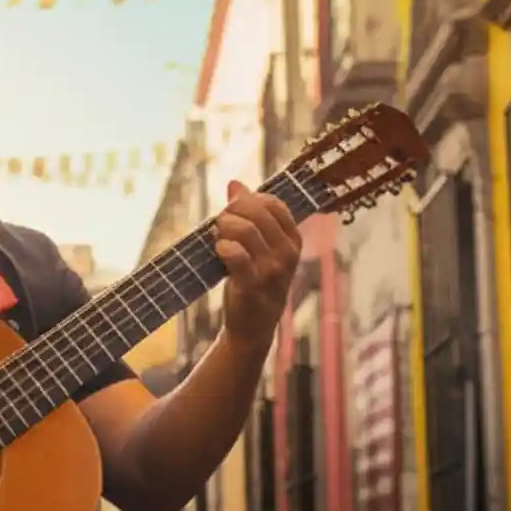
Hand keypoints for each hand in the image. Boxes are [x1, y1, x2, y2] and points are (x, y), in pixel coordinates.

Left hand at [213, 180, 301, 349]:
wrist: (253, 326)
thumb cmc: (254, 280)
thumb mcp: (259, 247)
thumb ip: (250, 215)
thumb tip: (235, 183)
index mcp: (293, 240)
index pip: (274, 203)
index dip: (249, 200)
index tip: (235, 211)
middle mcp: (287, 254)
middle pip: (256, 212)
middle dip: (232, 211)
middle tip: (220, 223)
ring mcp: (272, 270)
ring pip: (244, 229)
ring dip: (224, 227)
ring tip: (217, 236)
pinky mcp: (252, 286)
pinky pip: (236, 255)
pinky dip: (222, 247)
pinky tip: (219, 250)